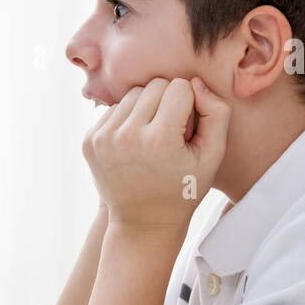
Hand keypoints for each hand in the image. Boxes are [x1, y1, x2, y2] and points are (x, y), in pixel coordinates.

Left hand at [82, 76, 229, 231]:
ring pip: (132, 94)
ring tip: (152, 138)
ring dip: (146, 108)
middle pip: (154, 85)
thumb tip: (194, 82)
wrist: (143, 222)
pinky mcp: (88, 141)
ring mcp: (102, 138)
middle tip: (170, 133)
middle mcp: (126, 136)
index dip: (190, 104)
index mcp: (159, 139)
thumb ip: (216, 113)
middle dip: (167, 102)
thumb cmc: (184, 188)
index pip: (180, 87)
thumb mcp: (213, 155)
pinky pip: (114, 109)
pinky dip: (127, 119)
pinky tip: (134, 144)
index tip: (187, 130)